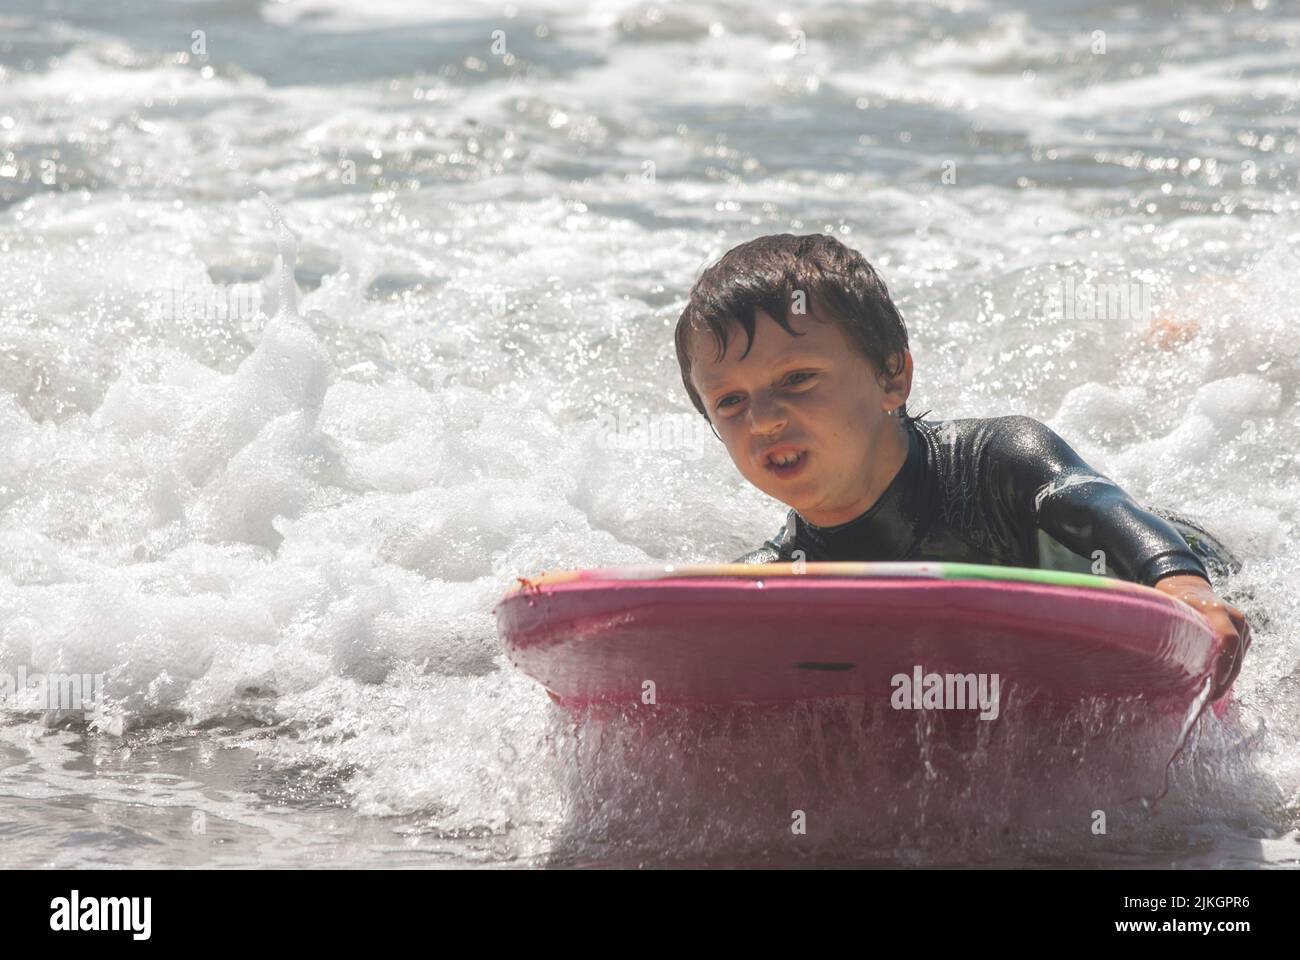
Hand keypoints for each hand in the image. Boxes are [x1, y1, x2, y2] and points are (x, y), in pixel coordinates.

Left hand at [1151, 573, 1250, 700]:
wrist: (1190, 588)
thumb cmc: (1175, 601)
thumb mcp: (1170, 609)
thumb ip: (1170, 627)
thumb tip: (1152, 655)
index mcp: (1217, 609)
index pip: (1228, 639)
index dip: (1223, 664)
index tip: (1213, 683)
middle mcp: (1235, 618)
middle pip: (1236, 655)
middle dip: (1225, 679)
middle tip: (1210, 698)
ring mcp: (1243, 627)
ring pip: (1239, 659)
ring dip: (1227, 679)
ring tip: (1212, 696)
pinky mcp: (1245, 635)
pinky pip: (1239, 657)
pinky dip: (1228, 671)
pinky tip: (1216, 684)